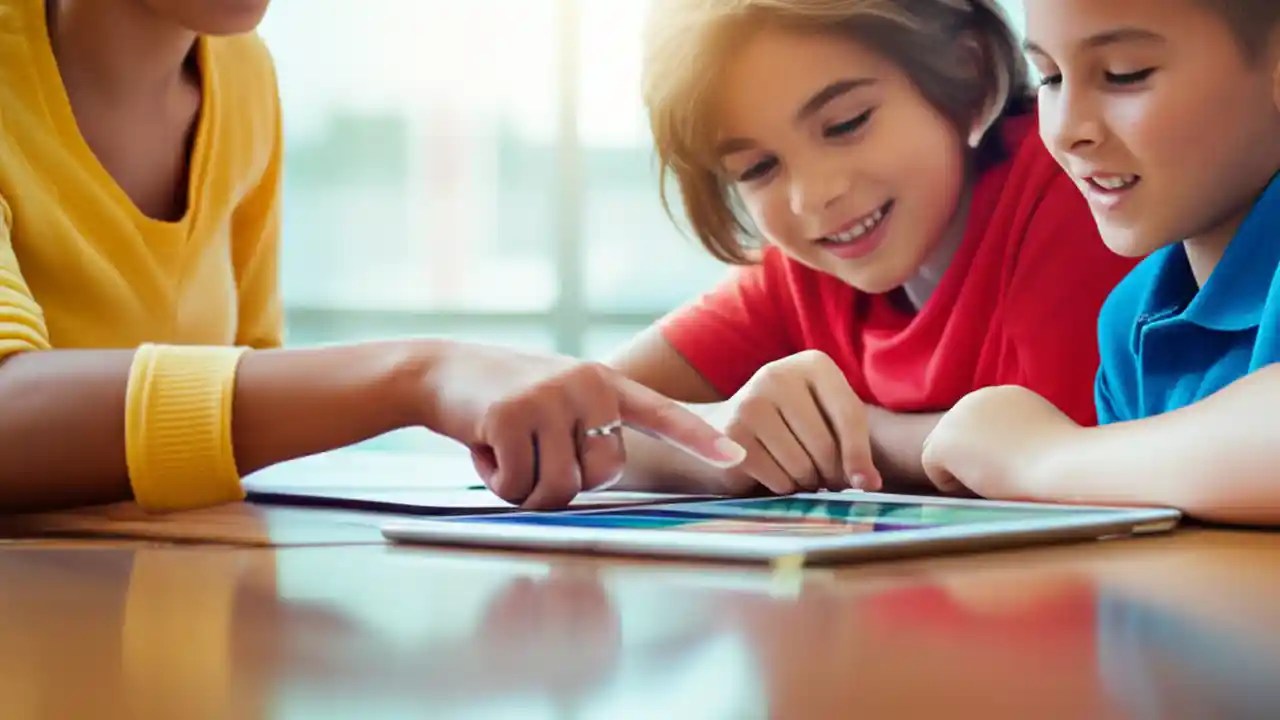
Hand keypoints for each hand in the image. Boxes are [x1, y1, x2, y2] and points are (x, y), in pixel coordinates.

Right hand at [418, 343, 745, 508]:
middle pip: (601, 476)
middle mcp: (586, 384)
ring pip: (559, 488)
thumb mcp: (556, 400)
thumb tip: (601, 477)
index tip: (737, 458)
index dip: (699, 440)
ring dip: (526, 487)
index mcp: (605, 383)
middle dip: (564, 484)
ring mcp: (550, 396)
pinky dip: (497, 480)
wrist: (438, 371)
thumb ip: (587, 428)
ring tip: (506, 448)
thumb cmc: (503, 398)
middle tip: (531, 454)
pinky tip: (483, 445)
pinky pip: (518, 484)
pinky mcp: (512, 415)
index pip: (663, 413)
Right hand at [708, 350, 881, 495]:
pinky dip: (783, 486)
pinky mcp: (732, 434)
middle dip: (831, 474)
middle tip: (826, 480)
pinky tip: (777, 474)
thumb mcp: (828, 420)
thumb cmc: (793, 425)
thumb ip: (854, 447)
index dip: (859, 455)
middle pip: (824, 445)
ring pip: (801, 465)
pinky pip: (776, 478)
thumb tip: (868, 484)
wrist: (731, 429)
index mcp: (813, 364)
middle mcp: (779, 375)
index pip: (849, 415)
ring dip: (807, 482)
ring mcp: (750, 402)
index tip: (865, 484)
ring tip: (801, 473)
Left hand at [921, 385, 1079, 498]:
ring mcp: (955, 418)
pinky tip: (980, 484)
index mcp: (1002, 395)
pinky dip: (952, 484)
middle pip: (956, 434)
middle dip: (967, 456)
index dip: (987, 449)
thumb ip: (1018, 433)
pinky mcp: (943, 441)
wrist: (1061, 465)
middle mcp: (975, 398)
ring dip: (961, 469)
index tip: (1010, 465)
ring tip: (992, 480)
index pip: (978, 424)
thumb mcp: (1043, 433)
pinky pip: (933, 469)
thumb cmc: (1063, 460)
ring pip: (943, 450)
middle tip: (996, 477)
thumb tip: (1006, 451)